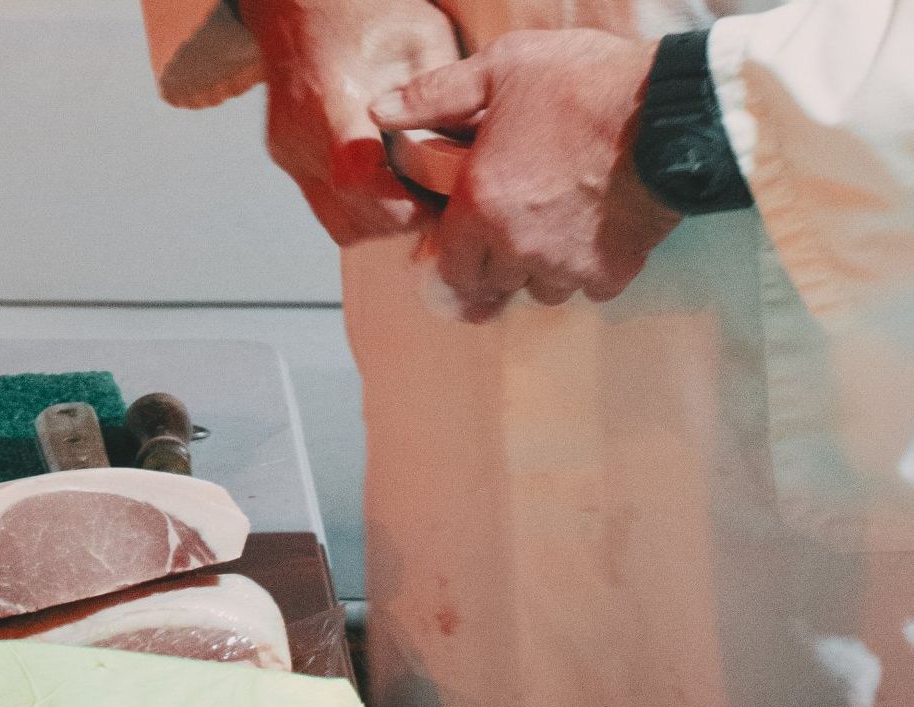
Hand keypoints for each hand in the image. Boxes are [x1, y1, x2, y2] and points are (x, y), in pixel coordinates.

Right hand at [242, 0, 461, 245]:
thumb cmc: (364, 10)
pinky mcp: (289, 159)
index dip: (403, 205)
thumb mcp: (422, 38)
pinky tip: (388, 177)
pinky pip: (329, 204)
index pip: (358, 181)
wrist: (300, 2)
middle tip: (438, 199)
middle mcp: (301, 138)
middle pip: (351, 218)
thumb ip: (444, 101)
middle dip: (400, 220)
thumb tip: (475, 152)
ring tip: (414, 189)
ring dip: (381, 218)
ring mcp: (290, 154)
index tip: (440, 200)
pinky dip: (363, 203)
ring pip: (340, 222)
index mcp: (333, 102)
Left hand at [371, 30, 680, 320]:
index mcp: (480, 207)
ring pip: (539, 290)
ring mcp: (564, 264)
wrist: (675, 110)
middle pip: (492, 286)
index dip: (454, 264)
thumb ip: (437, 94)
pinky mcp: (611, 271)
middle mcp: (516, 247)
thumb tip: (381, 109)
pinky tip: (595, 234)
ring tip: (555, 228)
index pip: (447, 272)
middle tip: (511, 235)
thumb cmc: (587, 84)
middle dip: (495, 267)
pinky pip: (588, 288)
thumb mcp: (504, 68)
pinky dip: (588, 269)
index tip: (463, 251)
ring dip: (540, 270)